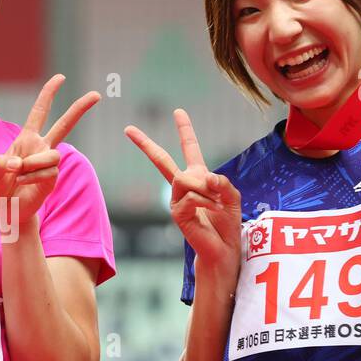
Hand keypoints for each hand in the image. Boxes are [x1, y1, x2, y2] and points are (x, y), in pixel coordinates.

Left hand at [0, 74, 98, 235]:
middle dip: (79, 109)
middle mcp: (40, 148)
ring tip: (19, 174)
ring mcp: (48, 164)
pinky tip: (24, 183)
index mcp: (26, 139)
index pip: (40, 112)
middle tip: (96, 94)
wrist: (7, 213)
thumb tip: (16, 163)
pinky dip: (32, 177)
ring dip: (33, 164)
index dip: (48, 94)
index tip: (60, 78)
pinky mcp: (52, 179)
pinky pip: (48, 172)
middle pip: (64, 125)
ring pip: (52, 155)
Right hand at [125, 109, 242, 285]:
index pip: (190, 149)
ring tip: (217, 203)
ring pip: (185, 178)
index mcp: (198, 177)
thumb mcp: (233, 196)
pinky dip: (207, 201)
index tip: (177, 112)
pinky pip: (191, 196)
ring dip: (206, 189)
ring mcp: (176, 199)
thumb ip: (222, 182)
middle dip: (144, 144)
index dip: (185, 130)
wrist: (224, 249)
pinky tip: (214, 210)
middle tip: (127, 129)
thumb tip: (204, 176)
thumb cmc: (228, 223)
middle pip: (161, 160)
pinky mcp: (176, 212)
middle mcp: (183, 185)